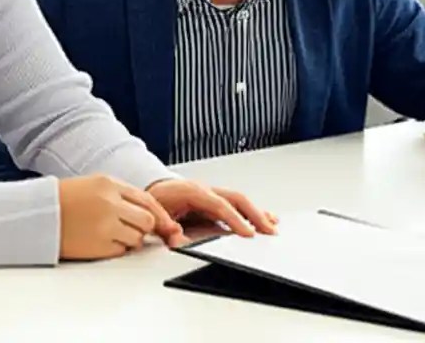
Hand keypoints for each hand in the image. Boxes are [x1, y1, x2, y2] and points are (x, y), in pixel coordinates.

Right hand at [57, 174, 184, 260]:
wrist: (37, 215)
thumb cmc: (65, 200)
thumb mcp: (95, 185)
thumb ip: (122, 195)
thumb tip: (150, 213)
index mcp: (110, 185)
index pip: (148, 200)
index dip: (160, 214)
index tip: (166, 224)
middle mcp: (110, 204)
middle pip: (147, 220)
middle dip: (145, 227)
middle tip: (135, 229)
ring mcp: (104, 225)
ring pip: (137, 238)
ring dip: (131, 239)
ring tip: (112, 234)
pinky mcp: (97, 245)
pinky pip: (121, 251)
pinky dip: (117, 249)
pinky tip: (103, 241)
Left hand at [147, 179, 278, 238]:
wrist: (152, 188)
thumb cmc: (155, 201)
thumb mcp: (155, 215)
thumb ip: (166, 228)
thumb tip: (176, 236)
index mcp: (192, 191)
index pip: (220, 205)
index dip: (235, 219)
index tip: (248, 233)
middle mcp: (205, 190)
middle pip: (236, 199)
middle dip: (255, 215)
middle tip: (268, 230)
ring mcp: (212, 193)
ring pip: (240, 201)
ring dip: (257, 213)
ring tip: (272, 225)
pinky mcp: (214, 200)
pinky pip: (236, 204)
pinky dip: (251, 211)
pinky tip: (264, 218)